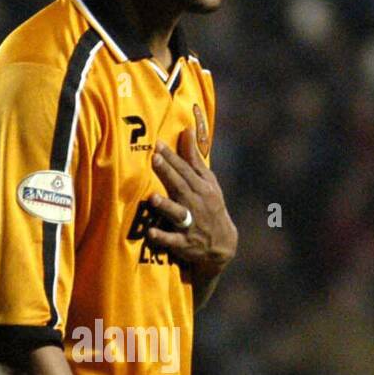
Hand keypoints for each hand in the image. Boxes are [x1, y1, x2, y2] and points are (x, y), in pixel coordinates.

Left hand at [147, 126, 237, 273]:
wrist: (222, 244)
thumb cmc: (210, 207)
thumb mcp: (208, 183)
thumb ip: (194, 158)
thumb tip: (187, 129)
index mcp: (202, 188)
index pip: (186, 170)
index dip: (172, 157)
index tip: (158, 144)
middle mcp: (197, 204)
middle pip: (181, 186)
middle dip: (168, 173)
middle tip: (155, 158)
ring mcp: (191, 224)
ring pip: (178, 213)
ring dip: (166, 206)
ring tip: (153, 198)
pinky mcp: (185, 244)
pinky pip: (173, 240)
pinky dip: (163, 237)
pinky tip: (151, 233)